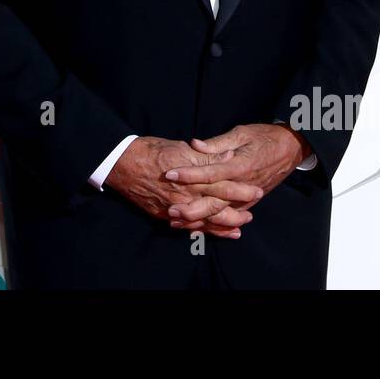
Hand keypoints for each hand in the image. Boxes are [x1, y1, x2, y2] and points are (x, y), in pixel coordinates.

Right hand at [105, 137, 264, 238]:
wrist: (122, 163)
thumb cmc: (152, 150)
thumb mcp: (180, 148)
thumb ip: (205, 155)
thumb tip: (228, 156)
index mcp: (192, 177)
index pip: (223, 185)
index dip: (241, 190)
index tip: (258, 190)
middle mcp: (185, 196)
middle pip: (217, 209)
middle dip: (236, 213)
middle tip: (251, 216)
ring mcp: (175, 208)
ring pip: (204, 221)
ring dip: (223, 226)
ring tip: (239, 228)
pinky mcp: (164, 214)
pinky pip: (187, 226)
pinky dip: (202, 229)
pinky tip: (211, 231)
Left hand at [162, 123, 311, 232]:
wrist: (291, 148)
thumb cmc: (265, 137)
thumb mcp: (241, 134)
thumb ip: (217, 143)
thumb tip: (194, 145)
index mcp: (240, 165)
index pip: (210, 173)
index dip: (189, 174)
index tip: (170, 174)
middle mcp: (243, 185)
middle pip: (214, 201)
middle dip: (191, 207)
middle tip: (169, 208)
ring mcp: (248, 197)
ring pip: (220, 214)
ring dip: (198, 219)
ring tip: (176, 221)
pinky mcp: (250, 202)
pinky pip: (230, 217)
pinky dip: (213, 225)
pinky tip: (197, 228)